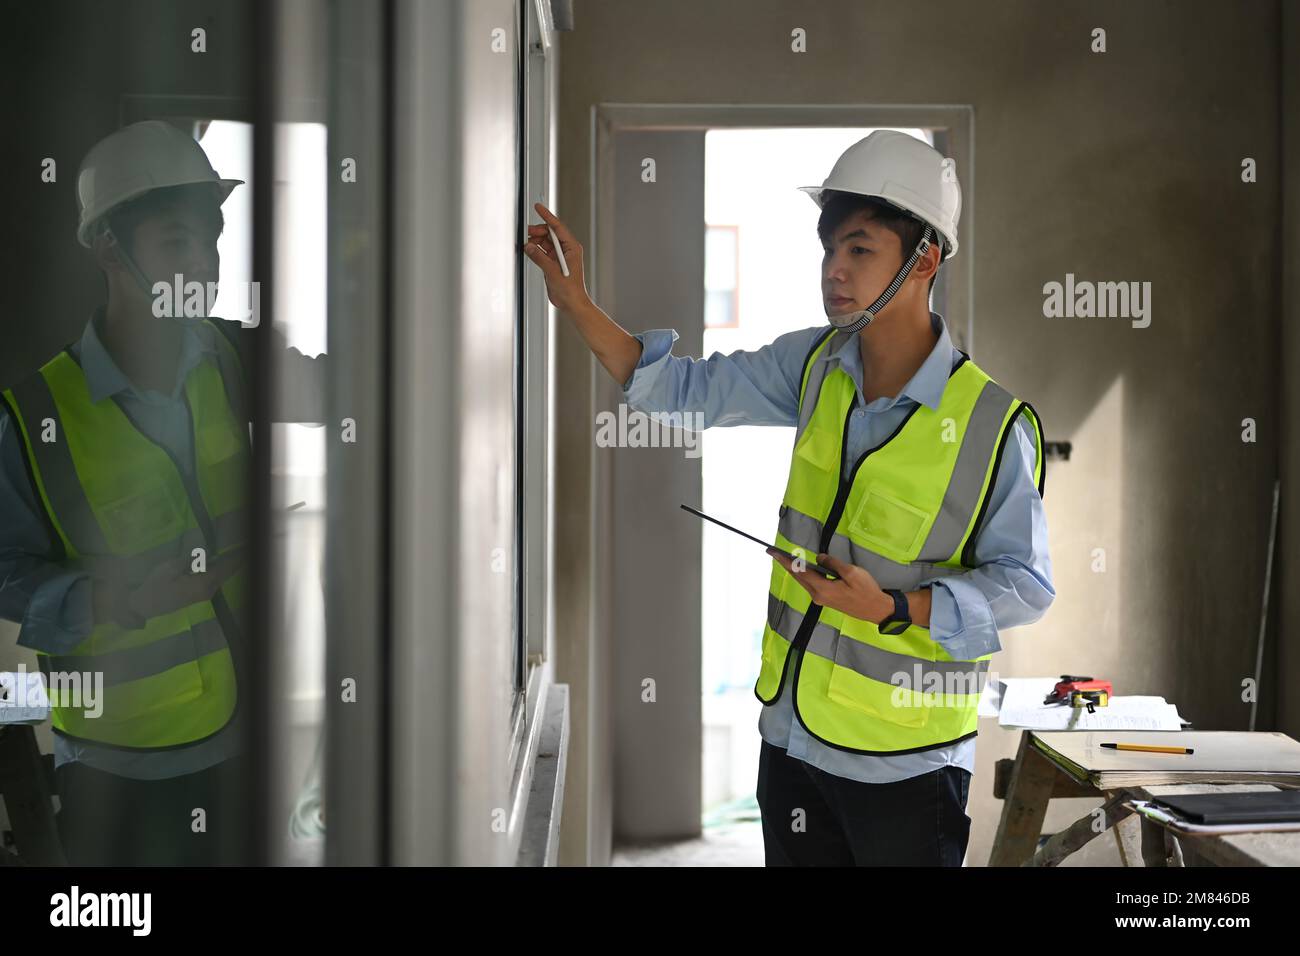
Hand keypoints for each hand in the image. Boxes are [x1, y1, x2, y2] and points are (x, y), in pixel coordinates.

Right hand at [123, 548, 245, 622]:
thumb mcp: (170, 568)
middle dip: (236, 559)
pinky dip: (220, 569)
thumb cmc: (155, 586)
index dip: (237, 556)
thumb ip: (190, 559)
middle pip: (227, 572)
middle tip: (243, 545)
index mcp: (203, 584)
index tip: (246, 546)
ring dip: (228, 564)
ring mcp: (206, 594)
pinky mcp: (201, 594)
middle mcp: (209, 590)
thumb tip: (207, 551)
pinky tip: (219, 560)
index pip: (226, 567)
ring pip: (222, 576)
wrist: (145, 605)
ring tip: (235, 550)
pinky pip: (216, 579)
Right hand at [521, 202, 589, 312]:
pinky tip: (528, 251)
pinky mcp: (553, 263)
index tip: (538, 207)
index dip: (547, 216)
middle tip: (526, 234)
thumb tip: (528, 246)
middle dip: (537, 232)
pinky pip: (542, 252)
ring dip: (535, 242)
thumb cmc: (570, 289)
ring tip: (526, 246)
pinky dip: (535, 251)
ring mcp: (559, 256)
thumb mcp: (553, 272)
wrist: (571, 303)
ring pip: (544, 242)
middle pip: (549, 233)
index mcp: (572, 247)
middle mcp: (566, 249)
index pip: (558, 227)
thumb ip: (539, 258)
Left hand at [766, 549, 891, 622]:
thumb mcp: (851, 572)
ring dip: (795, 569)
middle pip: (798, 577)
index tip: (773, 553)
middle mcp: (818, 596)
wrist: (876, 609)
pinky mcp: (826, 600)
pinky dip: (805, 575)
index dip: (785, 561)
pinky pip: (811, 585)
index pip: (800, 572)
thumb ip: (832, 563)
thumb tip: (819, 558)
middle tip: (773, 552)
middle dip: (786, 564)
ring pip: (804, 581)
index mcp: (823, 589)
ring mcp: (822, 599)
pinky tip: (803, 569)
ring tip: (784, 558)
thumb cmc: (866, 591)